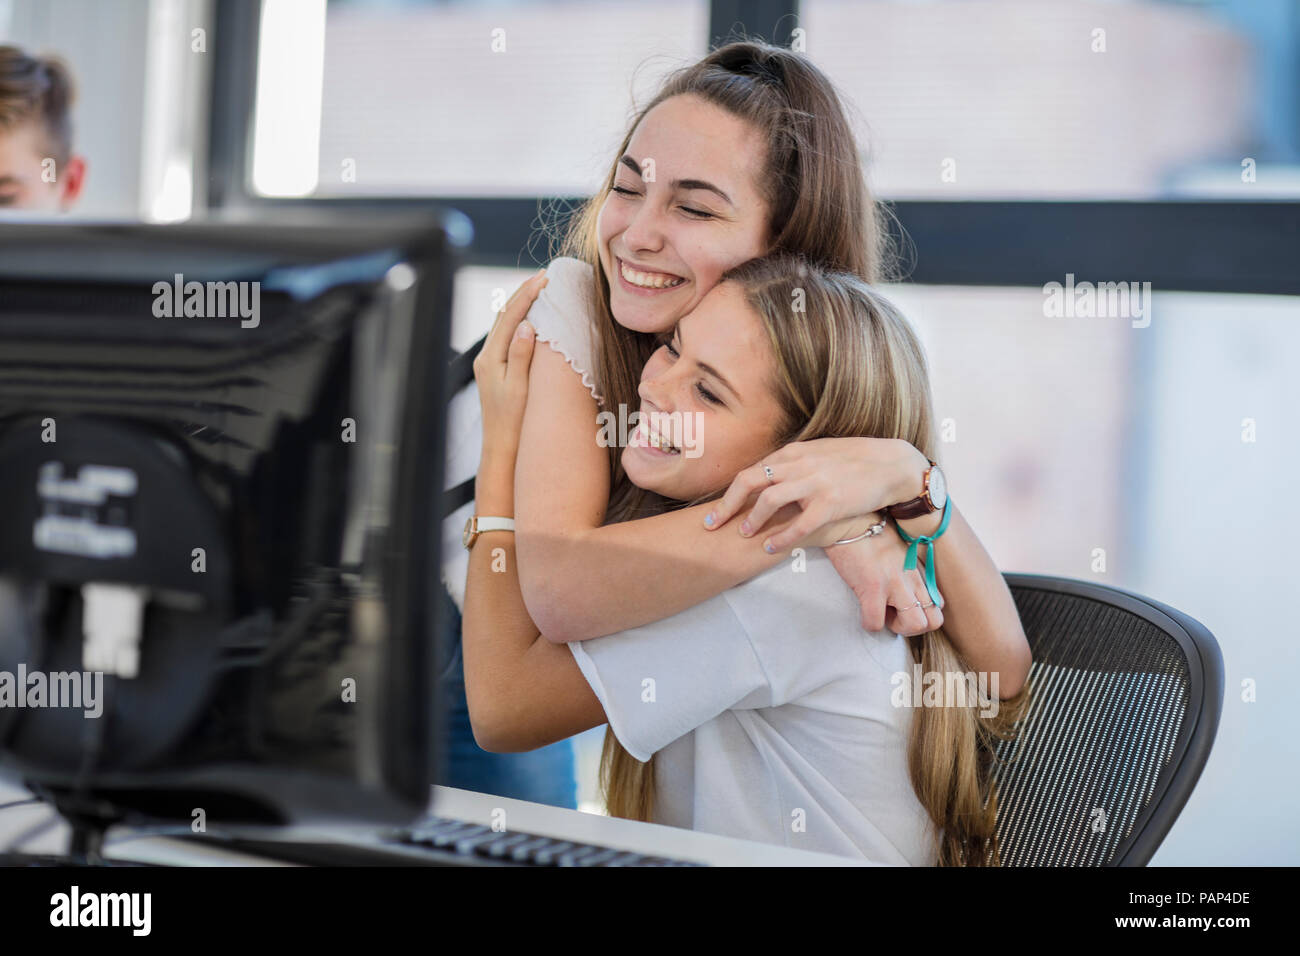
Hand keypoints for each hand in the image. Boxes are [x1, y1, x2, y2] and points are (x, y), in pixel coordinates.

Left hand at [473, 269, 546, 458]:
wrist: (501, 447)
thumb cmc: (513, 422)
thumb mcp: (519, 388)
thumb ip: (521, 355)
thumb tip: (527, 324)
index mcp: (491, 359)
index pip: (510, 318)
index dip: (528, 296)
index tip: (545, 279)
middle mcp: (486, 357)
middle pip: (504, 315)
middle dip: (523, 293)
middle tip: (544, 276)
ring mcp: (489, 362)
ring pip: (504, 324)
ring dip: (520, 304)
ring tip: (538, 289)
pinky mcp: (494, 369)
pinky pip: (506, 336)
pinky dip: (518, 320)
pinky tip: (530, 316)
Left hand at [703, 436, 928, 552]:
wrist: (891, 465)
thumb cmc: (854, 461)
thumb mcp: (818, 454)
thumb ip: (793, 465)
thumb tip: (768, 478)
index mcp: (794, 453)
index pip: (752, 471)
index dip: (730, 492)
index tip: (716, 510)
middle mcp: (799, 464)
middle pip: (749, 481)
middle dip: (726, 505)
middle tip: (712, 524)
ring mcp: (814, 483)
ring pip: (769, 500)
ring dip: (751, 519)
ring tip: (743, 534)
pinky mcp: (830, 503)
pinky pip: (798, 523)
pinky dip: (781, 537)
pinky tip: (770, 548)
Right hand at [824, 522, 944, 636]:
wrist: (850, 520)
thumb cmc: (869, 533)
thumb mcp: (898, 549)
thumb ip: (905, 568)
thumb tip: (902, 584)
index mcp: (917, 570)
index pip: (938, 605)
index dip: (920, 613)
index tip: (901, 606)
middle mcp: (912, 577)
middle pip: (934, 620)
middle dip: (913, 626)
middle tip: (893, 615)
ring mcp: (894, 583)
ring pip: (915, 625)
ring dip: (896, 627)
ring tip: (881, 614)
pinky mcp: (872, 587)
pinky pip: (876, 622)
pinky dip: (869, 624)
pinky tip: (863, 613)